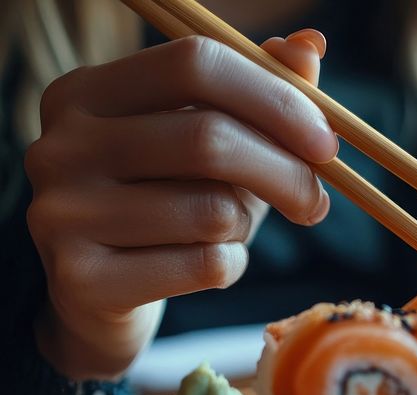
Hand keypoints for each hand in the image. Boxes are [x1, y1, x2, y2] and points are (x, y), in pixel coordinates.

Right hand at [26, 30, 335, 379]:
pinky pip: (205, 266)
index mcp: (88, 92)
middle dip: (286, 174)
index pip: (196, 64)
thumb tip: (311, 46)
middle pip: (210, 139)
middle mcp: (62, 145)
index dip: (275, 99)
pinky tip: (206, 266)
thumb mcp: (209, 144)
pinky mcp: (84, 280)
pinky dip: (229, 267)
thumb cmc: (166, 204)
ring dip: (245, 228)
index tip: (325, 143)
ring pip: (213, 212)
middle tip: (317, 202)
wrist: (98, 297)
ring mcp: (64, 213)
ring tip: (227, 234)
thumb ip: (257, 94)